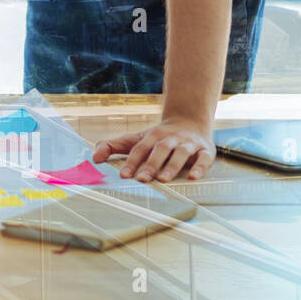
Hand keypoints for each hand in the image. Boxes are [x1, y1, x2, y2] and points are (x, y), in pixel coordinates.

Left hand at [92, 117, 214, 181]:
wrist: (189, 120)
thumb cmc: (159, 137)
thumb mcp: (136, 139)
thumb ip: (113, 146)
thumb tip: (95, 156)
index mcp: (153, 136)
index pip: (140, 148)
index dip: (132, 161)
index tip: (123, 175)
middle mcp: (171, 138)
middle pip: (160, 149)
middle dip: (150, 164)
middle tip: (142, 179)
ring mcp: (189, 143)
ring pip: (181, 153)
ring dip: (172, 166)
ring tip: (164, 179)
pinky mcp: (205, 150)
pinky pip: (204, 158)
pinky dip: (199, 167)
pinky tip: (193, 176)